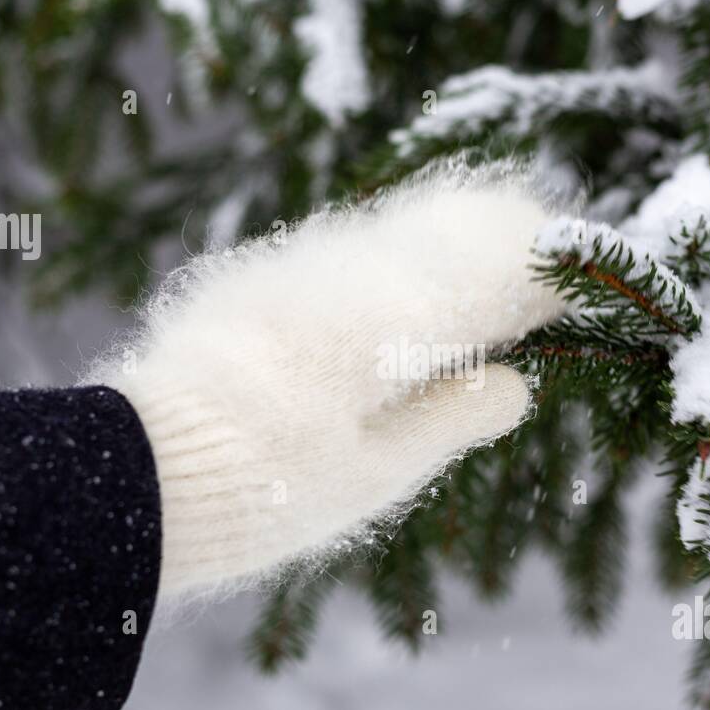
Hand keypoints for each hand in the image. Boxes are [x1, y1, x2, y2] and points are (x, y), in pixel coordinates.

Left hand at [104, 165, 567, 595]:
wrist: (134, 473)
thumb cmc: (268, 490)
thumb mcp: (380, 473)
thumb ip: (455, 416)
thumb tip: (516, 385)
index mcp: (399, 315)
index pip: (506, 260)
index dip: (554, 275)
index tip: (574, 306)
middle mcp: (355, 266)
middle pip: (464, 220)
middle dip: (511, 251)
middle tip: (533, 305)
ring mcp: (303, 260)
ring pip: (408, 226)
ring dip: (455, 257)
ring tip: (472, 316)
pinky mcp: (261, 274)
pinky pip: (355, 249)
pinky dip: (398, 271)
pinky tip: (394, 321)